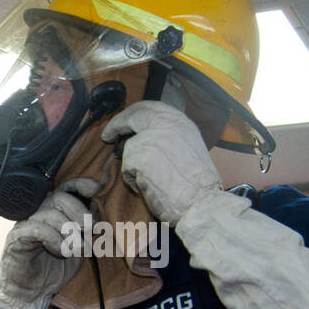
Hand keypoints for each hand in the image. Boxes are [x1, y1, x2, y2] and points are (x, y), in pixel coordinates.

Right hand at [0, 179, 97, 308]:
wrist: (30, 295)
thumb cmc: (52, 272)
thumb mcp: (78, 248)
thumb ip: (86, 230)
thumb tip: (99, 212)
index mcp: (53, 213)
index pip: (65, 188)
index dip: (80, 184)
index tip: (96, 190)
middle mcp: (37, 214)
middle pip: (59, 197)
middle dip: (80, 212)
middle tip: (89, 231)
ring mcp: (25, 225)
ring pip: (50, 212)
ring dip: (69, 231)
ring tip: (76, 249)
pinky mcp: (16, 237)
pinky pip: (37, 228)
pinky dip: (54, 239)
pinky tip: (60, 252)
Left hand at [102, 101, 220, 223]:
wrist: (201, 201)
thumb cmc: (196, 184)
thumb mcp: (188, 147)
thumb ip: (169, 136)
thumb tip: (145, 134)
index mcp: (182, 122)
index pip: (152, 107)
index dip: (132, 113)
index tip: (122, 121)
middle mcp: (168, 125)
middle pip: (133, 117)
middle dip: (116, 124)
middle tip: (107, 135)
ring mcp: (154, 139)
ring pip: (129, 147)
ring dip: (132, 165)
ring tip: (149, 179)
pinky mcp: (141, 157)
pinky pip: (126, 168)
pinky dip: (132, 180)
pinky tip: (148, 187)